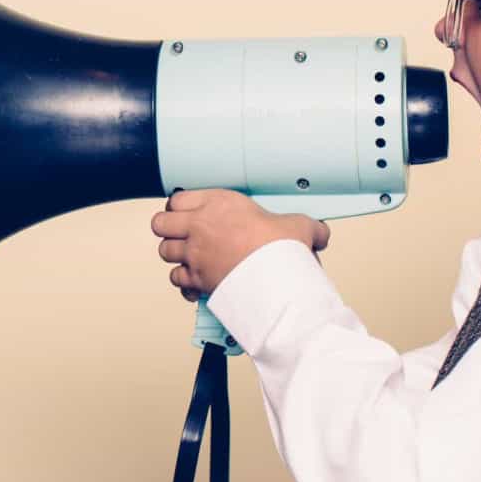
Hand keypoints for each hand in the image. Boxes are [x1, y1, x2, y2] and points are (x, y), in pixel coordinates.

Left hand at [152, 188, 329, 297]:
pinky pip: (176, 279)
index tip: (187, 213)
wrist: (275, 280)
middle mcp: (199, 226)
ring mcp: (194, 253)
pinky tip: (194, 283)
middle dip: (169, 229)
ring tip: (190, 258)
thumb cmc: (281, 250)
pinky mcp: (196, 278)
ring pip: (164, 251)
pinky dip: (183, 282)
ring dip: (175, 256)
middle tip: (182, 235)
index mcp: (218, 203)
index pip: (178, 198)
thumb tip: (320, 233)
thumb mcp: (298, 226)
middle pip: (160, 223)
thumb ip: (305, 227)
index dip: (179, 207)